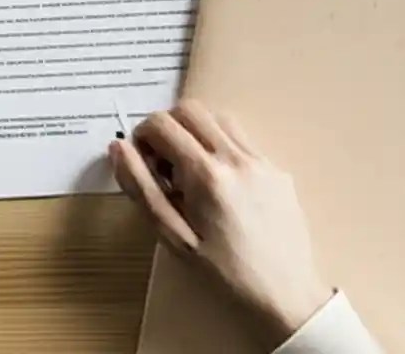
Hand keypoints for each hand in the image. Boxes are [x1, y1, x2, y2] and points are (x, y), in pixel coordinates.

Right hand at [110, 100, 330, 340]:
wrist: (285, 296)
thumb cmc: (225, 275)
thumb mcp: (173, 238)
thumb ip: (142, 189)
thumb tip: (119, 149)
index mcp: (206, 175)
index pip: (163, 124)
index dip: (141, 135)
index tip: (141, 160)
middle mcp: (235, 158)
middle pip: (190, 110)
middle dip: (167, 127)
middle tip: (162, 163)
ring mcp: (261, 161)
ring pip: (219, 118)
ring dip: (195, 132)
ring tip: (190, 172)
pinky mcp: (277, 170)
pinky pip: (242, 141)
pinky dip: (221, 147)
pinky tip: (219, 185)